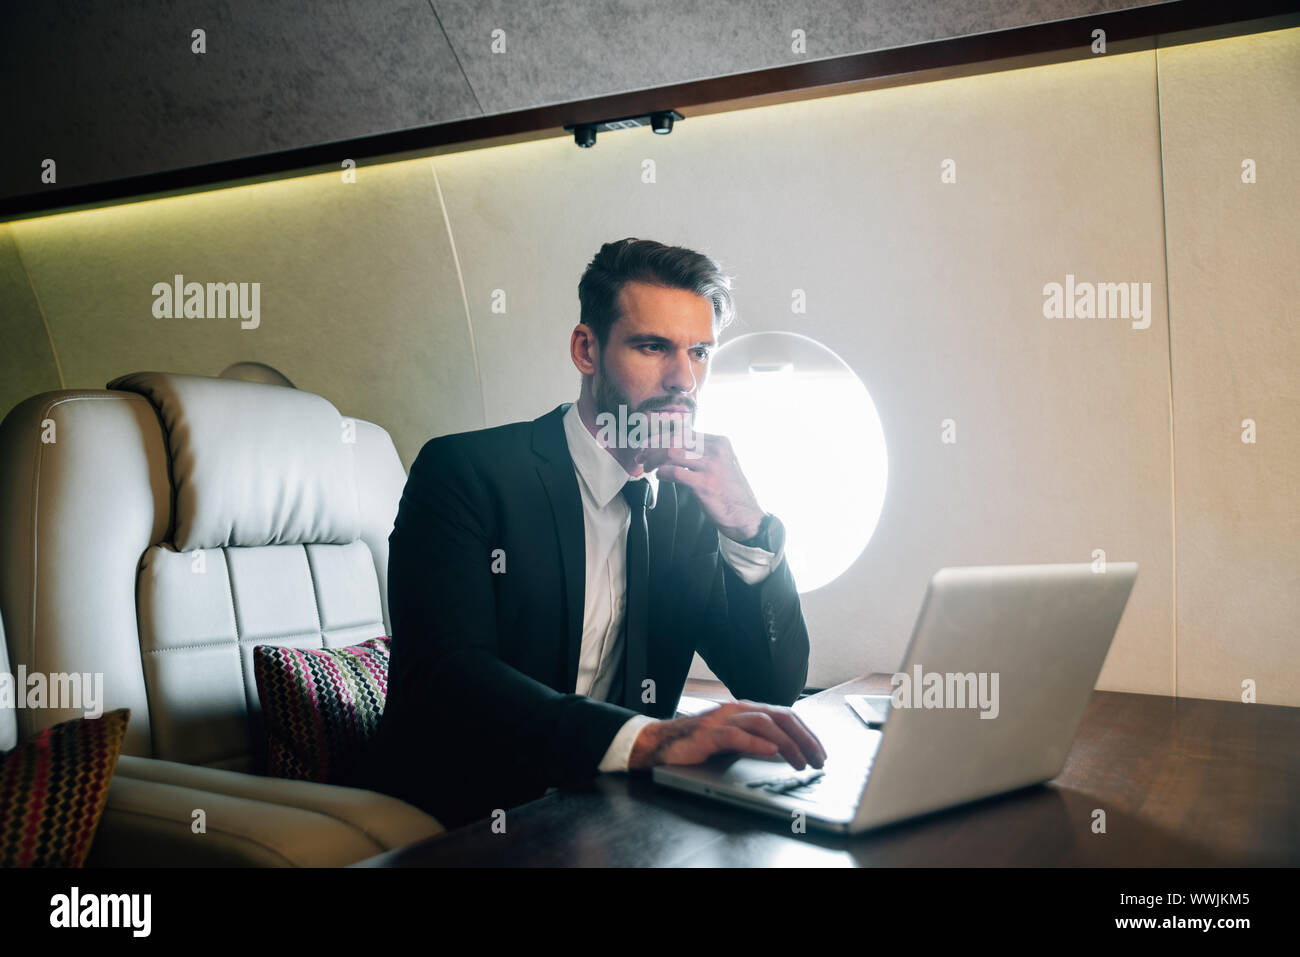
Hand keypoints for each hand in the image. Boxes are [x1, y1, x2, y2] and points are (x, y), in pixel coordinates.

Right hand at [628, 700, 826, 770]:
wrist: (661, 743)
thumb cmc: (699, 743)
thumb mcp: (735, 740)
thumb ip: (757, 740)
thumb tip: (788, 752)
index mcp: (746, 710)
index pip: (785, 715)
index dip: (807, 732)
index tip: (821, 751)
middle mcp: (737, 710)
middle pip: (780, 716)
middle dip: (804, 738)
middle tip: (819, 760)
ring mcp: (722, 720)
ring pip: (763, 723)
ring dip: (787, 743)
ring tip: (800, 761)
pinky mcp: (708, 734)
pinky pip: (736, 735)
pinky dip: (756, 743)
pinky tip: (771, 752)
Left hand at [636, 426, 763, 541]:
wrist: (746, 516)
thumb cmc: (731, 493)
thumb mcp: (723, 464)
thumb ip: (704, 453)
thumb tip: (674, 447)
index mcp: (720, 442)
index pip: (684, 431)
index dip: (662, 437)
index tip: (650, 444)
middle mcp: (716, 450)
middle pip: (675, 439)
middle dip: (654, 447)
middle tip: (643, 456)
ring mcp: (711, 466)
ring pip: (672, 452)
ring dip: (654, 459)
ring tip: (648, 467)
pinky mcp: (705, 484)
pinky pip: (675, 472)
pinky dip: (662, 472)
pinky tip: (660, 476)